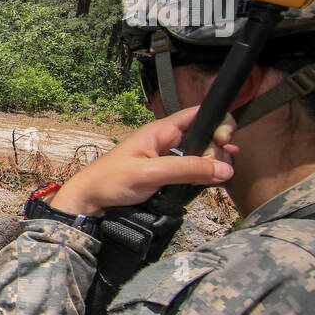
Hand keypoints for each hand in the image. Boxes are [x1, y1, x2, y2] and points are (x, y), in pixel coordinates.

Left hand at [50, 105, 238, 216]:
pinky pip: (193, 171)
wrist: (90, 201)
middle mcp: (168, 141)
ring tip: (214, 178)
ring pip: (202, 156)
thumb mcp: (150, 173)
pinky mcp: (167, 175)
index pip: (200, 114)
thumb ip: (187, 169)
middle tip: (217, 170)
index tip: (223, 143)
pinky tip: (208, 184)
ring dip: (212, 165)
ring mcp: (168, 158)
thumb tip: (224, 168)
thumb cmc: (110, 181)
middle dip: (217, 151)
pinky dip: (203, 176)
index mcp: (162, 130)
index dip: (219, 123)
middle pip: (206, 137)